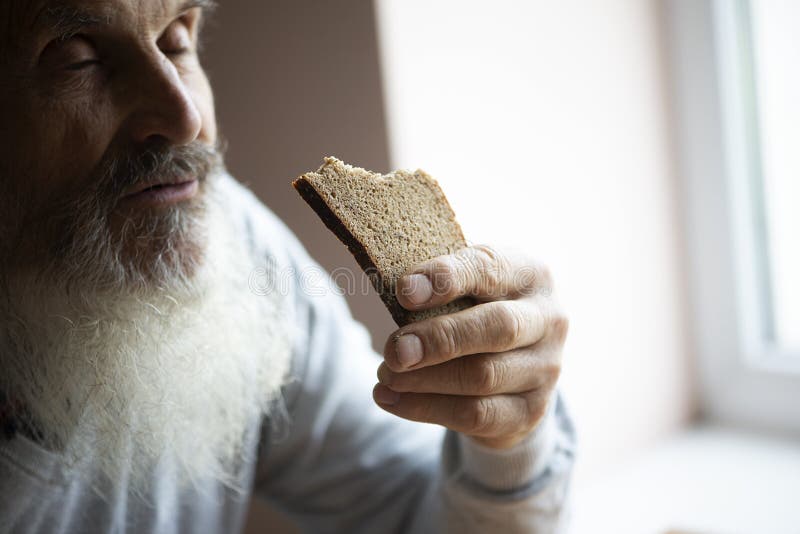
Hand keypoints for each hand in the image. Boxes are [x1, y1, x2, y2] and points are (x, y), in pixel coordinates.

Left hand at [373, 245, 566, 449]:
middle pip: (497, 328)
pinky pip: (476, 414)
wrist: (514, 365)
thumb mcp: (465, 286)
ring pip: (483, 376)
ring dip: (424, 379)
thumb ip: (438, 287)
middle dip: (439, 339)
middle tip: (394, 350)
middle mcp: (548, 319)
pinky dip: (426, 408)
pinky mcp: (531, 410)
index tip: (403, 291)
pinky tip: (391, 400)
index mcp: (529, 274)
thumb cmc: (476, 311)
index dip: (446, 279)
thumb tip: (403, 294)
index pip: (489, 269)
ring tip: (385, 375)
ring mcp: (545, 368)